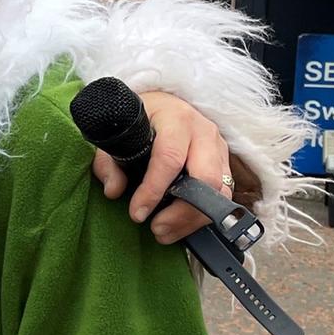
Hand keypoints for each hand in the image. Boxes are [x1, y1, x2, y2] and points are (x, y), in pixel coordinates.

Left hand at [90, 89, 239, 243]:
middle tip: (156, 228)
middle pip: (205, 178)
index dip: (153, 189)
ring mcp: (218, 148)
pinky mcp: (224, 163)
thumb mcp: (119, 132)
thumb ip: (109, 161)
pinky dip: (202, 216)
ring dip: (193, 219)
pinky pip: (223, 195)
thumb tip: (113, 190)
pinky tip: (180, 225)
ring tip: (164, 232)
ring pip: (220, 191)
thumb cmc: (140, 119)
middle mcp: (203, 132)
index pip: (169, 157)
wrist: (165, 103)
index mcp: (175, 119)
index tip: (137, 213)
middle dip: (181, 211)